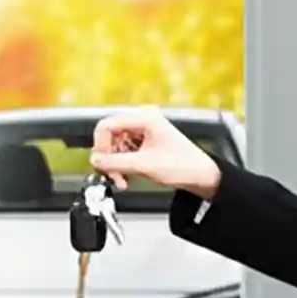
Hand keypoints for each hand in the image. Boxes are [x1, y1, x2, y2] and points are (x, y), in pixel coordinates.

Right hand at [90, 105, 222, 199]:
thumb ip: (115, 163)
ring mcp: (143, 131)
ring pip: (114, 146)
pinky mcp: (144, 143)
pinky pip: (123, 151)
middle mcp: (143, 120)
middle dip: (108, 159)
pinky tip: (127, 176)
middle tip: (112, 175)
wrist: (201, 176)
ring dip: (115, 165)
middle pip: (109, 136)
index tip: (102, 163)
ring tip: (123, 180)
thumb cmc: (184, 165)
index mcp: (145, 117)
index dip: (101, 146)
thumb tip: (95, 161)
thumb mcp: (144, 165)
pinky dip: (122, 165)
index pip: (107, 125)